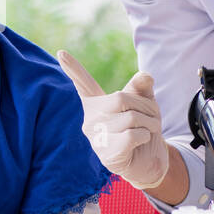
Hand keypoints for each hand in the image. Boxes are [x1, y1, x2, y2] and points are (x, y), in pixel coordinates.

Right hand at [57, 50, 170, 190]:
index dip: (73, 68)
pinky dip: (145, 136)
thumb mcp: (145, 104)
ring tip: (148, 131)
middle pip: (121, 99)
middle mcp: (91, 119)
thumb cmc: (143, 129)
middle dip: (145, 106)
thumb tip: (145, 76)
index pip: (83, 84)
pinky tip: (140, 142)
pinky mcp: (106, 153)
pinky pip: (132, 134)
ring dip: (149, 123)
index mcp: (97, 104)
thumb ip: (142, 88)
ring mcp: (96, 137)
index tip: (61, 52)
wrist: (149, 161)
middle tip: (153, 117)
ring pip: (130, 118)